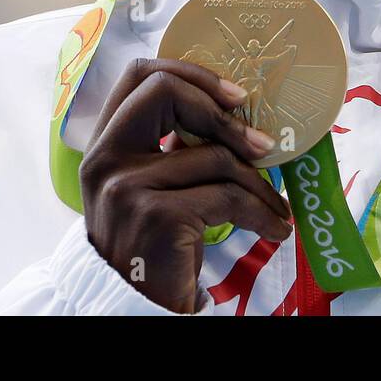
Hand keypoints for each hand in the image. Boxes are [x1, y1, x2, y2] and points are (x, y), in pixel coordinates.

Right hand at [80, 58, 292, 312]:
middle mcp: (105, 158)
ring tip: (277, 206)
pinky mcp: (158, 215)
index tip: (234, 96)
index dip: (190, 73)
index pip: (138, 74)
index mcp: (102, 143)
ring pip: (215, 155)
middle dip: (224, 113)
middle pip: (165, 91)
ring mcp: (127, 186)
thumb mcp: (146, 187)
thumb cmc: (149, 245)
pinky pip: (228, 197)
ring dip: (260, 184)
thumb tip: (233, 115)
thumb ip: (168, 148)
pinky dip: (263, 213)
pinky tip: (275, 228)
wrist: (131, 307)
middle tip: (262, 144)